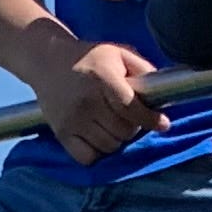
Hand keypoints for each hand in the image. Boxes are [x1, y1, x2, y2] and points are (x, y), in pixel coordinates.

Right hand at [33, 42, 160, 164]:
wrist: (48, 62)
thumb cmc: (89, 59)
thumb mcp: (118, 54)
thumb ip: (142, 69)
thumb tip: (163, 92)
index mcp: (102, 78)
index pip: (131, 108)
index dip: (150, 119)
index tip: (163, 124)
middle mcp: (86, 101)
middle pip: (123, 131)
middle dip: (133, 128)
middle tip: (131, 120)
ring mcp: (72, 120)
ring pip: (108, 146)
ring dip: (117, 141)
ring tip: (114, 127)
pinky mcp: (61, 134)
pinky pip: (87, 157)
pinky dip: (97, 153)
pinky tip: (99, 139)